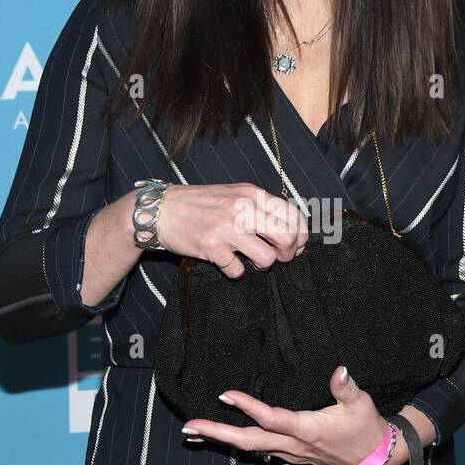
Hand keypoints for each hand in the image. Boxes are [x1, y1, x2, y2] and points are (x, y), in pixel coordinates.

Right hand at [156, 182, 308, 278]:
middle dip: (289, 253)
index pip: (294, 215)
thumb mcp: (234, 194)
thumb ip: (260, 207)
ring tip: (250, 259)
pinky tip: (228, 261)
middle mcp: (243, 208)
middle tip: (279, 257)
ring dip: (263, 265)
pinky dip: (236, 271)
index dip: (301, 236)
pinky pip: (239, 270)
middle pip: (288, 237)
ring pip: (268, 258)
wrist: (162, 210)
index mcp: (252, 194)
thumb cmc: (200, 204)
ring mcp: (228, 228)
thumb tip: (289, 229)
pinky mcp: (212, 248)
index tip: (296, 245)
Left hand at [181, 365, 390, 464]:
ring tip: (194, 433)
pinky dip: (238, 444)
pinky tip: (223, 439)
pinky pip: (259, 450)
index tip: (225, 395)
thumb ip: (346, 387)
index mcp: (308, 429)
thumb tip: (339, 370)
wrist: (374, 456)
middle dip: (218, 434)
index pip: (272, 418)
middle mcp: (294, 444)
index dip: (248, 407)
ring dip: (221, 440)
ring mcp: (290, 452)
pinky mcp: (291, 454)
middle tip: (189, 427)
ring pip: (250, 448)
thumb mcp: (361, 404)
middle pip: (249, 441)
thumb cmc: (366, 427)